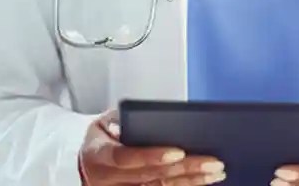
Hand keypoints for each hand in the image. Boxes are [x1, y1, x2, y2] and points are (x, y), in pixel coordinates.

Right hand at [78, 110, 225, 184]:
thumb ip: (122, 120)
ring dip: (191, 182)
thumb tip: (145, 122)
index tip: (179, 151)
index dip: (152, 156)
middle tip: (213, 161)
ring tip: (215, 173)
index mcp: (99, 155)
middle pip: (151, 177)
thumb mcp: (104, 122)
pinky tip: (201, 182)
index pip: (126, 158)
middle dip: (186, 169)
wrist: (83, 162)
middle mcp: (107, 180)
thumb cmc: (101, 138)